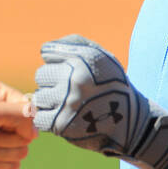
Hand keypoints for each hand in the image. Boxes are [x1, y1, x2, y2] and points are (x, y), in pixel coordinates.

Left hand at [32, 35, 167, 168]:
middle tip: (68, 89)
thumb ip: (73, 43)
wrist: (128, 121)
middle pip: (41, 75)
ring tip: (67, 104)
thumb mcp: (101, 56)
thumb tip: (44, 51)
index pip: (47, 52)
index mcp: (84, 59)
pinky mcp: (62, 124)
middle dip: (52, 81)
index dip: (58, 61)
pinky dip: (48, 119)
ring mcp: (68, 103)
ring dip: (50, 101)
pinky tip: (62, 117)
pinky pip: (40, 117)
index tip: (70, 70)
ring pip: (39, 97)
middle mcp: (75, 79)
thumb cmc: (110, 85)